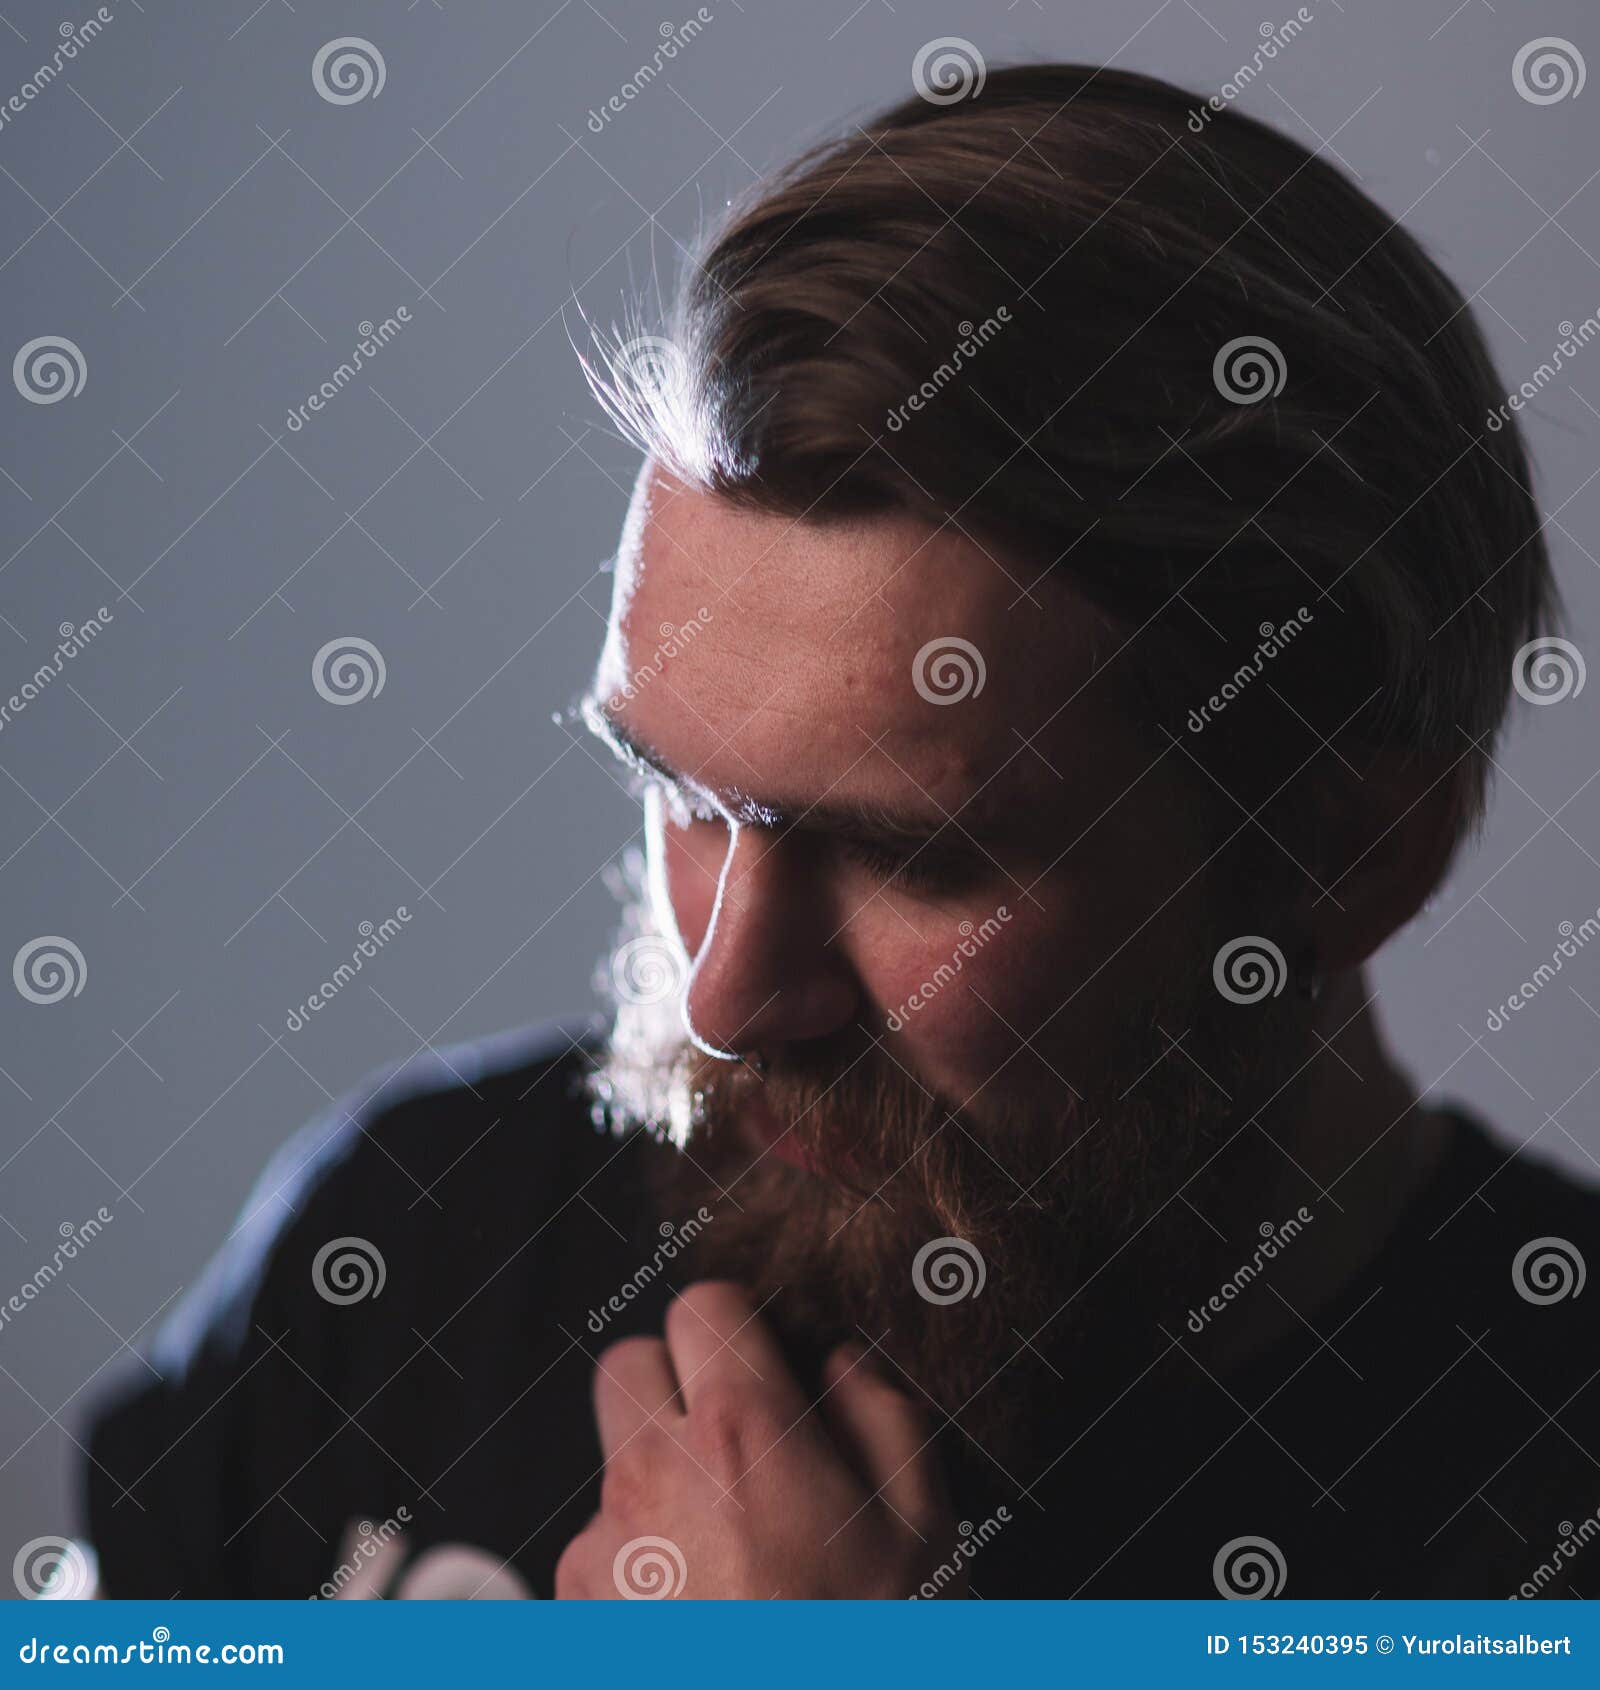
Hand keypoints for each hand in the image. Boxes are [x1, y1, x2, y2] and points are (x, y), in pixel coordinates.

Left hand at [554, 1280, 964, 1598]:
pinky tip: (698, 1603)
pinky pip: (596, 1546)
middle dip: (674, 1381)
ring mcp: (607, 1546)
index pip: (702, 1305)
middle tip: (729, 1433)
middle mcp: (656, 1475)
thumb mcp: (920, 1523)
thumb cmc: (867, 1645)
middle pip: (629, 1365)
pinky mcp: (579, 1610)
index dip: (737, 1326)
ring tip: (726, 1544)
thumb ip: (880, 1410)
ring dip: (655, 1475)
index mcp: (743, 1433)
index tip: (762, 1360)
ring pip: (610, 1459)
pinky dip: (635, 1556)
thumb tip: (839, 1359)